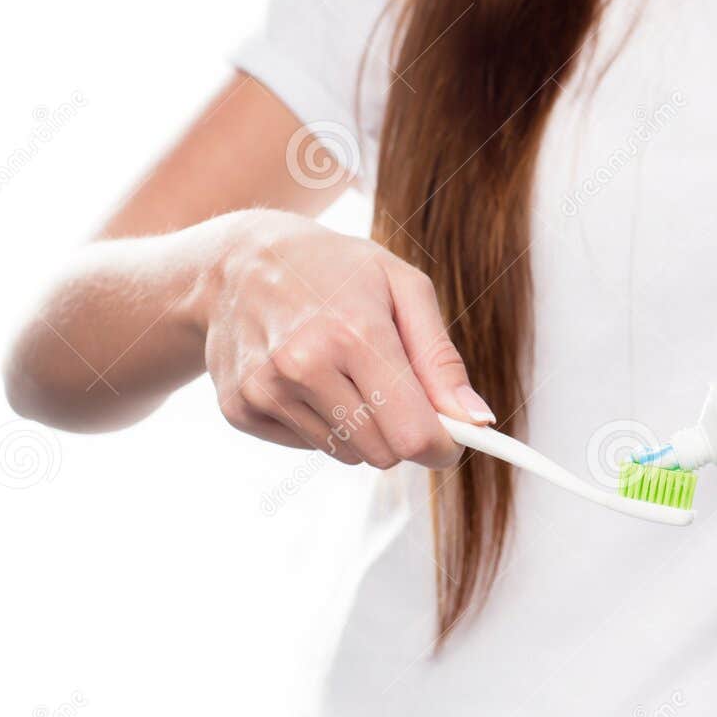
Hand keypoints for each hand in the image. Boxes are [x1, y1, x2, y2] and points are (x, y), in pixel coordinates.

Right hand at [200, 211, 491, 467]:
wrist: (238, 261)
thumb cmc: (335, 268)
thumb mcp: (404, 288)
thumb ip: (443, 360)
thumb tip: (477, 421)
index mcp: (354, 333)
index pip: (413, 434)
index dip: (442, 445)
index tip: (450, 435)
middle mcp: (303, 366)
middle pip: (383, 454)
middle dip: (400, 430)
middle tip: (391, 385)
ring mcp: (265, 390)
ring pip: (346, 455)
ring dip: (358, 426)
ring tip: (342, 371)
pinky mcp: (240, 408)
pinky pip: (307, 446)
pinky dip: (319, 422)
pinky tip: (306, 378)